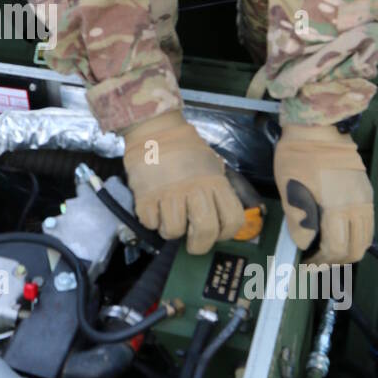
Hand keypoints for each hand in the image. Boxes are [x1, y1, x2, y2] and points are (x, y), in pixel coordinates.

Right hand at [122, 110, 244, 253]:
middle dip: (199, 245)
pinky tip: (154, 209)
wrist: (154, 132)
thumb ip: (218, 191)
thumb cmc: (185, 151)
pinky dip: (152, 221)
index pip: (232, 220)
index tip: (218, 234)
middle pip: (205, 231)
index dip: (226, 234)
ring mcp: (169, 193)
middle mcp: (195, 189)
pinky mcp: (146, 196)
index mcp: (215, 182)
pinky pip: (151, 223)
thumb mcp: (212, 166)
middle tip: (194, 244)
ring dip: (171, 231)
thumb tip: (222, 219)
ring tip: (170, 219)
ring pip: (174, 231)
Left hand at [274, 124, 372, 263]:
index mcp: (336, 203)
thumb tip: (305, 244)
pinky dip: (356, 235)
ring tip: (328, 251)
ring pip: (366, 238)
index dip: (321, 260)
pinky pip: (367, 223)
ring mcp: (365, 197)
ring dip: (348, 250)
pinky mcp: (367, 191)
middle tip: (317, 262)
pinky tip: (338, 234)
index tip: (307, 263)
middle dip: (336, 260)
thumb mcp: (288, 187)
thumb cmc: (297, 155)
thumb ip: (299, 219)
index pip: (336, 246)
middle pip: (356, 248)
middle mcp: (357, 203)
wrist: (317, 127)